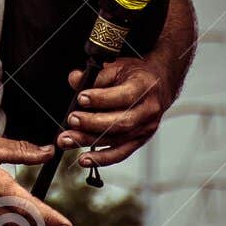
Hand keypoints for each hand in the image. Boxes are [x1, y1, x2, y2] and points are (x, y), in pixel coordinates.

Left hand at [55, 57, 173, 170]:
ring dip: (89, 141)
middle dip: (92, 123)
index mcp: (144, 88)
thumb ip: (96, 75)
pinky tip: (84, 159)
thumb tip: (74, 79)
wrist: (158, 86)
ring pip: (117, 139)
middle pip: (120, 122)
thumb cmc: (135, 75)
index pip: (124, 96)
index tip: (81, 98)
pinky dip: (102, 159)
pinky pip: (121, 153)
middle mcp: (148, 110)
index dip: (101, 99)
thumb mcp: (118, 67)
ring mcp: (145, 128)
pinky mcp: (139, 140)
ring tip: (67, 140)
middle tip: (71, 119)